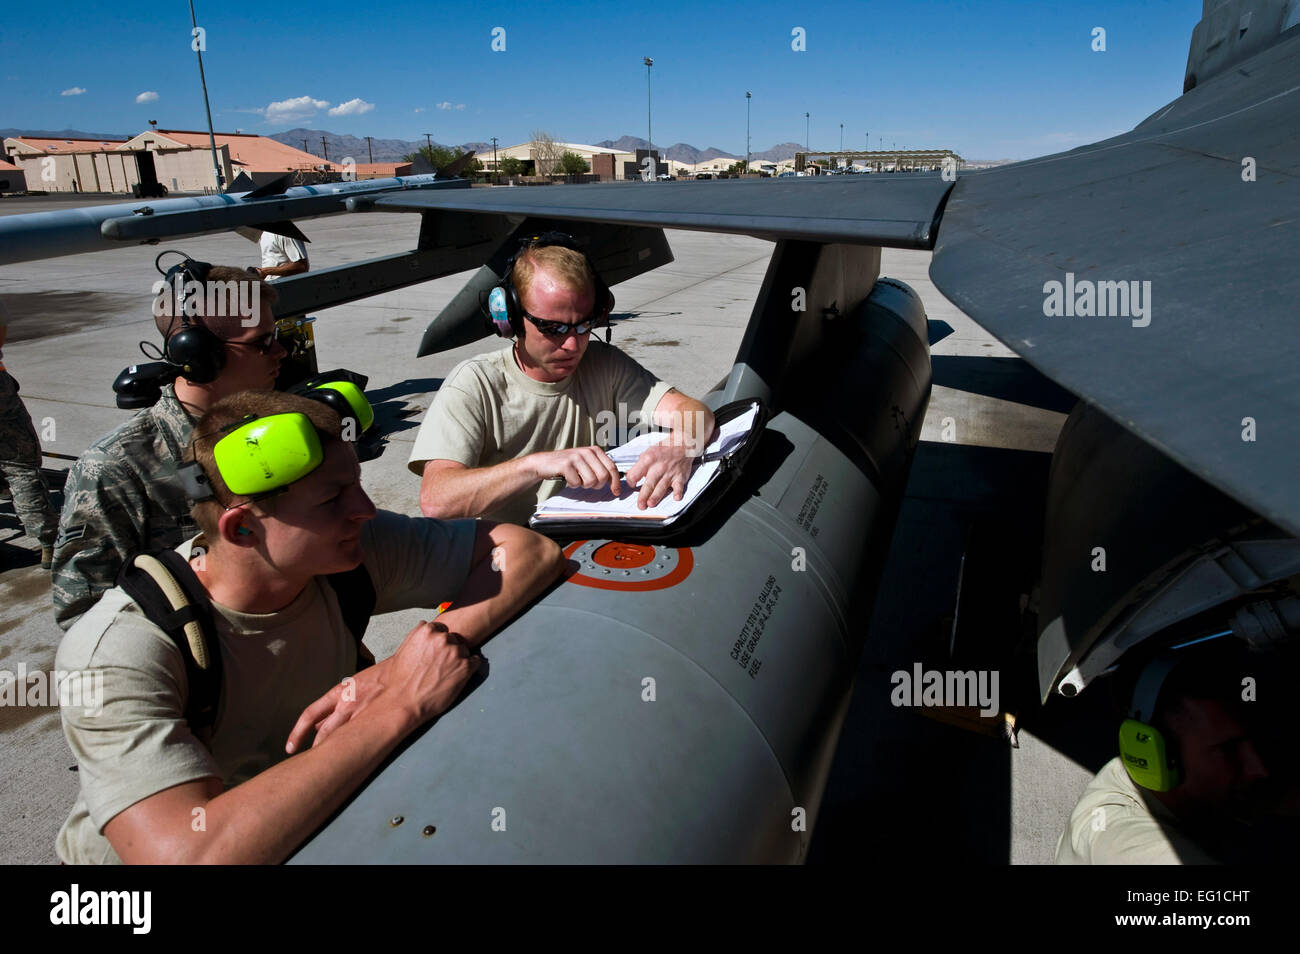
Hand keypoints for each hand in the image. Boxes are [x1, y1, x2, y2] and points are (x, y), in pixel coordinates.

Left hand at [285, 620, 479, 752]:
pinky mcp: (382, 718)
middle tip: (301, 770)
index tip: (290, 747)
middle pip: (325, 731)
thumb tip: (343, 703)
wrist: (420, 660)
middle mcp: (350, 702)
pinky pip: (365, 739)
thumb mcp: (369, 676)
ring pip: (342, 737)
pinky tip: (353, 768)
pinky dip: (357, 753)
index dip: (300, 730)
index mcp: (345, 689)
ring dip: (331, 755)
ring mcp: (366, 712)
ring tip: (320, 776)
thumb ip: (356, 689)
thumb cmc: (398, 667)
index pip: (313, 712)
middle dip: (314, 750)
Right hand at [533, 446, 621, 495]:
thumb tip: (615, 482)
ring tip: (576, 479)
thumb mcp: (586, 462)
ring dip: (583, 485)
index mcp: (594, 450)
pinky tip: (568, 478)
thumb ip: (599, 468)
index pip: (612, 467)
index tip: (616, 491)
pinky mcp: (566, 465)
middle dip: (597, 485)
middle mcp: (587, 452)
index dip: (616, 482)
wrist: (543, 463)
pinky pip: (577, 483)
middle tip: (587, 483)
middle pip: (603, 476)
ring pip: (591, 481)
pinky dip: (572, 484)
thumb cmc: (567, 465)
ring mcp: (576, 457)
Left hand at [625, 440, 693, 508]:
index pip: (635, 474)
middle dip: (643, 496)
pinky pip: (679, 486)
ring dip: (656, 497)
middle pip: (649, 484)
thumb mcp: (648, 453)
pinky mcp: (680, 477)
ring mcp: (670, 473)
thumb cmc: (664, 449)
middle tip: (640, 505)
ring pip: (661, 487)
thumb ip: (639, 465)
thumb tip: (630, 475)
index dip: (631, 481)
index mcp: (648, 460)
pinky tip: (675, 498)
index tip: (632, 485)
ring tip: (651, 504)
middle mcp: (659, 467)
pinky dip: (678, 492)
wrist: (682, 444)